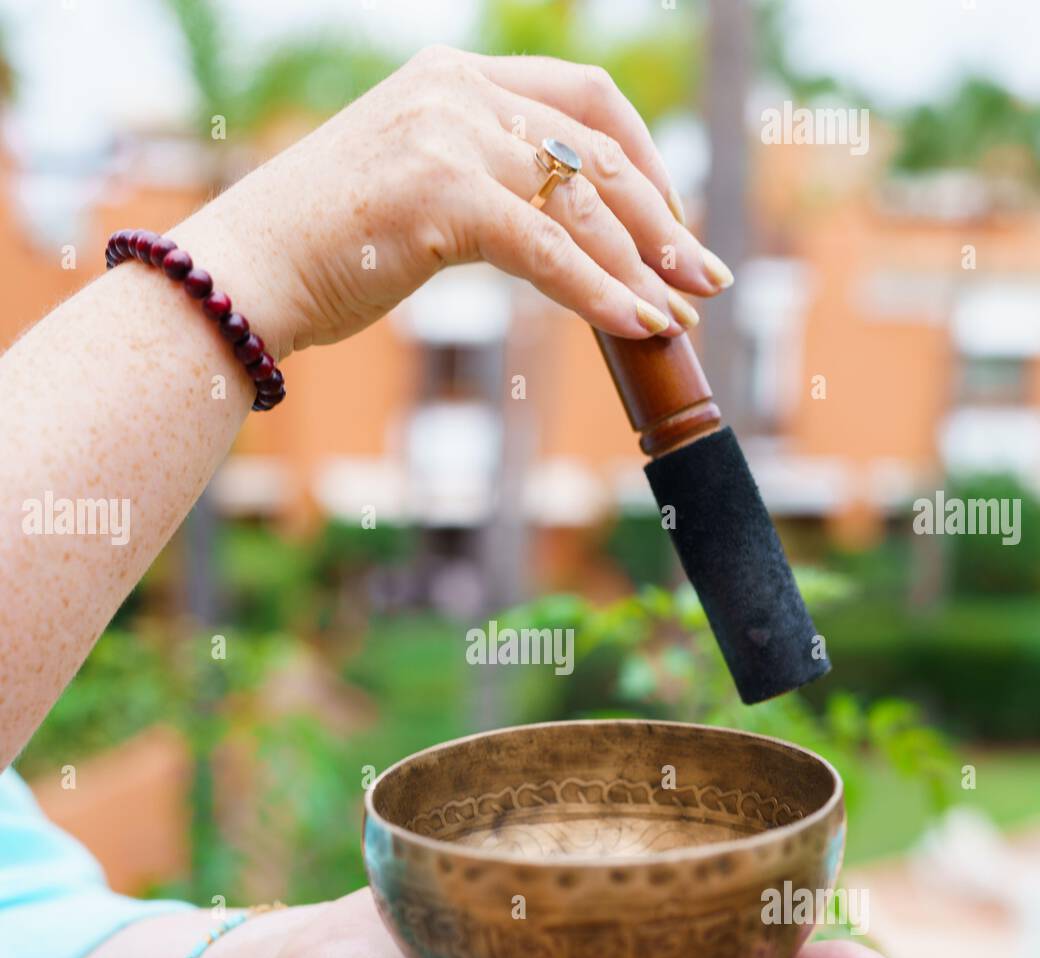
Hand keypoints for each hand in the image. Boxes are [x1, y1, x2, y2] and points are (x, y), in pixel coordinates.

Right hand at [181, 46, 732, 360]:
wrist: (242, 272)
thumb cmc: (322, 247)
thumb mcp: (412, 189)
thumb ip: (480, 183)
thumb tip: (550, 232)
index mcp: (455, 77)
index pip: (583, 99)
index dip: (645, 160)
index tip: (672, 219)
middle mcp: (459, 91)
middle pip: (599, 150)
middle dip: (665, 220)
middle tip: (707, 275)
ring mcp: (450, 137)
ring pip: (582, 203)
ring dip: (647, 263)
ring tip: (687, 312)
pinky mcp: (443, 196)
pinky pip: (549, 250)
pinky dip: (603, 294)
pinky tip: (641, 326)